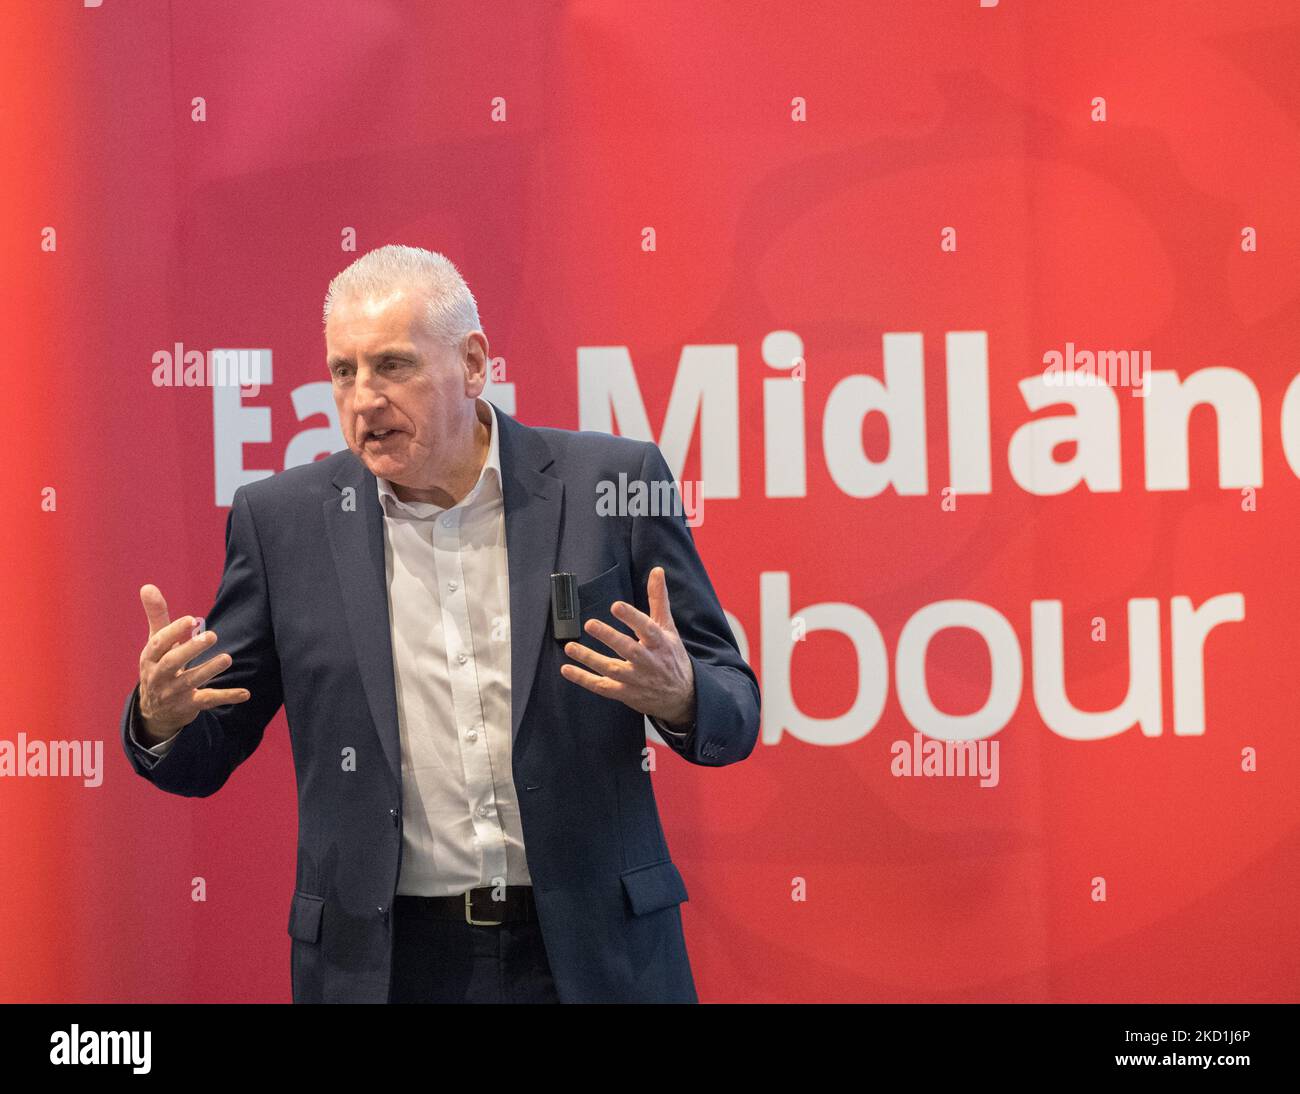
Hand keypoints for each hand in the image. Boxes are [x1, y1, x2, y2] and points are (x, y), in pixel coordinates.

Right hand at [136, 584, 249, 743]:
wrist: (153, 711)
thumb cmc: (158, 665)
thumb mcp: (155, 642)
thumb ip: (157, 615)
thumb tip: (148, 586)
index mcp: (150, 657)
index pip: (159, 643)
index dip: (174, 631)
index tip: (192, 619)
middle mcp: (158, 676)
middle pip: (173, 662)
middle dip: (191, 649)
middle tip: (212, 636)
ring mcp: (173, 693)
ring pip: (190, 681)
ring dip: (209, 670)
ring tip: (227, 658)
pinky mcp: (188, 706)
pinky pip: (207, 701)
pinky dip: (226, 697)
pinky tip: (245, 693)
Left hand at [560, 566, 695, 725]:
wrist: (681, 695)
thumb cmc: (671, 656)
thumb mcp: (668, 628)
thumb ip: (658, 599)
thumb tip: (657, 571)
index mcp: (660, 643)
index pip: (647, 628)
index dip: (632, 617)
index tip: (616, 606)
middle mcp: (649, 662)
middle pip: (629, 649)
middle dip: (609, 637)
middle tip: (590, 624)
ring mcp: (636, 679)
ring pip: (612, 669)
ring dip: (590, 659)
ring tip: (570, 647)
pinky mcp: (625, 693)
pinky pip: (602, 687)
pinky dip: (584, 680)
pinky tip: (567, 669)